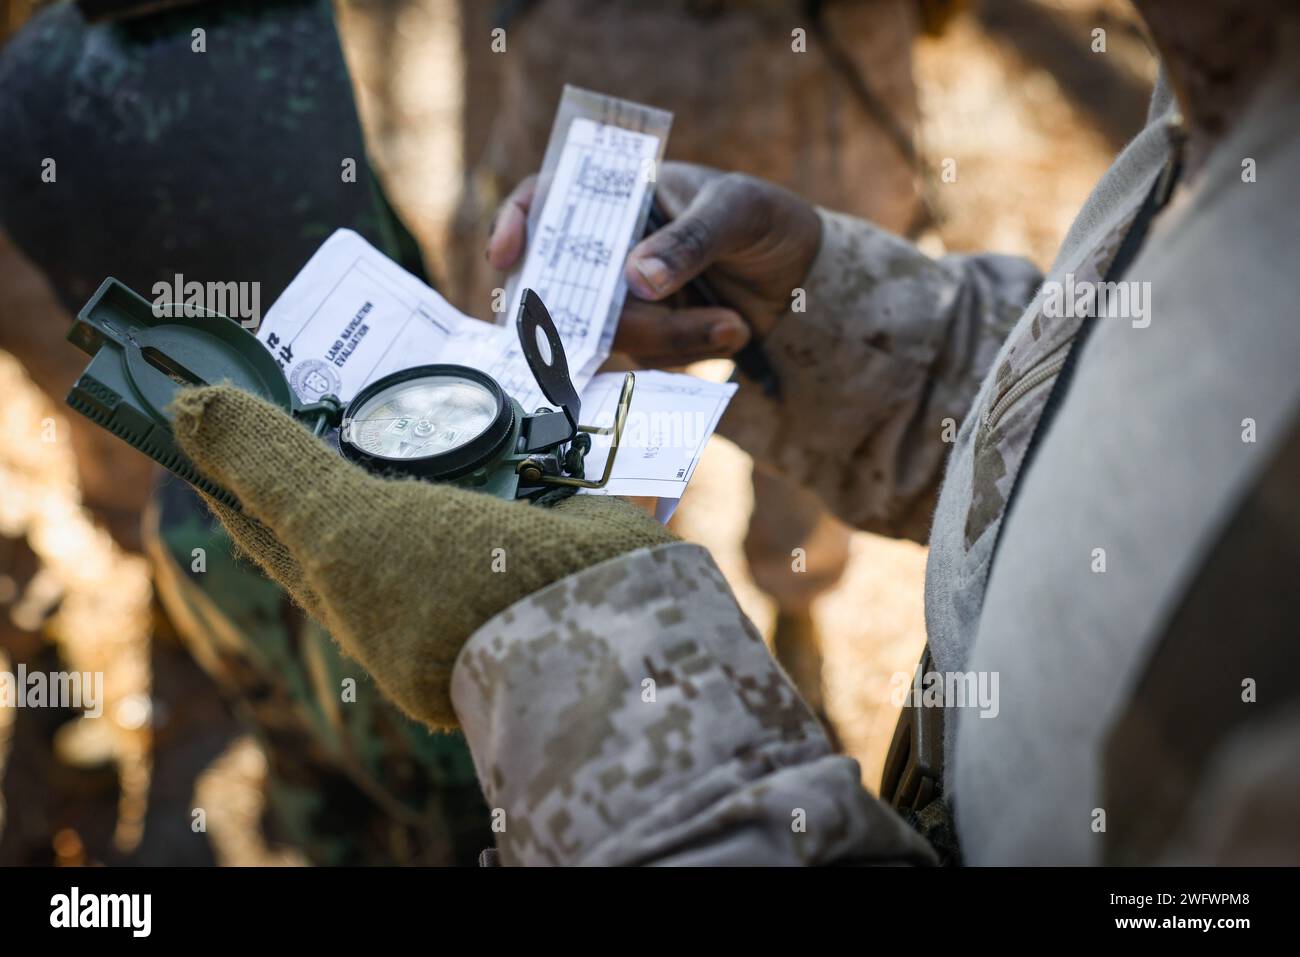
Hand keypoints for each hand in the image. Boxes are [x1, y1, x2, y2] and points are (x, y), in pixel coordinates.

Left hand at [171, 385, 674, 729]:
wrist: (596, 622)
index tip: (212, 394)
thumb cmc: (448, 596)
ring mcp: (474, 542)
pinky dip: (505, 424)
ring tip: (410, 355)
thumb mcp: (341, 526)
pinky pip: (509, 458)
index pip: (268, 514)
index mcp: (346, 585)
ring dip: (430, 418)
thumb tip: (187, 407)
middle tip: (321, 356)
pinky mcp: (536, 517)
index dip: (234, 458)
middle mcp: (405, 567)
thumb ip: (272, 467)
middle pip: (356, 480)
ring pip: (438, 463)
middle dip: (339, 422)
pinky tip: (501, 387)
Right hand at [486, 163, 821, 366]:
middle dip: (625, 313)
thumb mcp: (738, 212)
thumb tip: (635, 280)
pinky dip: (685, 352)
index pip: (546, 198)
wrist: (802, 281)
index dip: (515, 223)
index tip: (507, 256)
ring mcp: (619, 300)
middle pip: (568, 288)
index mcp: (620, 197)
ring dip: (672, 336)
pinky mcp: (641, 341)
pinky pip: (639, 361)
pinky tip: (727, 331)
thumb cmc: (765, 221)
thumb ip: (690, 240)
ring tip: (732, 323)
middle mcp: (607, 249)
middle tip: (684, 310)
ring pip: (606, 334)